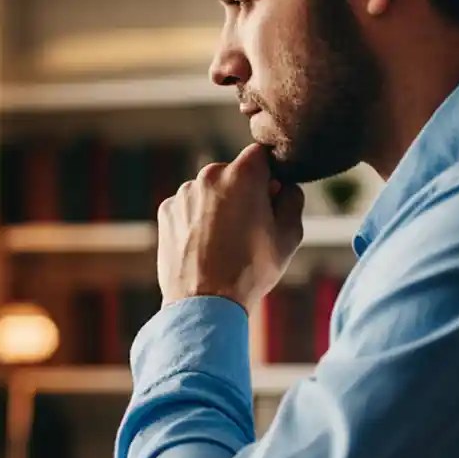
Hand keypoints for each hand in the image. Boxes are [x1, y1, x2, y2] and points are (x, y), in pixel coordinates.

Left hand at [157, 143, 304, 309]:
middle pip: (233, 173)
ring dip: (217, 205)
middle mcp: (209, 175)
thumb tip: (283, 186)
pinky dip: (196, 220)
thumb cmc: (251, 270)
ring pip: (208, 191)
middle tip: (248, 227)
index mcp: (243, 174)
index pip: (261, 154)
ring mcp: (183, 193)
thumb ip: (292, 199)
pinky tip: (203, 246)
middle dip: (242, 191)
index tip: (270, 198)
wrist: (205, 302)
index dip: (270, 175)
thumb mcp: (289, 235)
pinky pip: (188, 207)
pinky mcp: (166, 212)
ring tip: (223, 243)